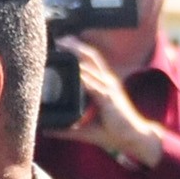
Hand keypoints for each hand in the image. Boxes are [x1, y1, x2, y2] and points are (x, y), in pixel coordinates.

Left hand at [64, 44, 166, 166]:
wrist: (134, 139)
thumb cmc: (114, 132)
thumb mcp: (86, 130)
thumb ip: (66, 129)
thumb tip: (46, 129)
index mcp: (104, 84)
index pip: (90, 62)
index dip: (77, 50)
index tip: (61, 44)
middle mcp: (107, 82)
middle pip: (91, 57)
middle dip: (75, 46)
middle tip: (58, 39)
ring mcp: (109, 89)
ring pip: (91, 65)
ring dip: (77, 54)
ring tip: (63, 45)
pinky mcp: (109, 98)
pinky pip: (93, 84)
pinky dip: (82, 76)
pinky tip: (72, 69)